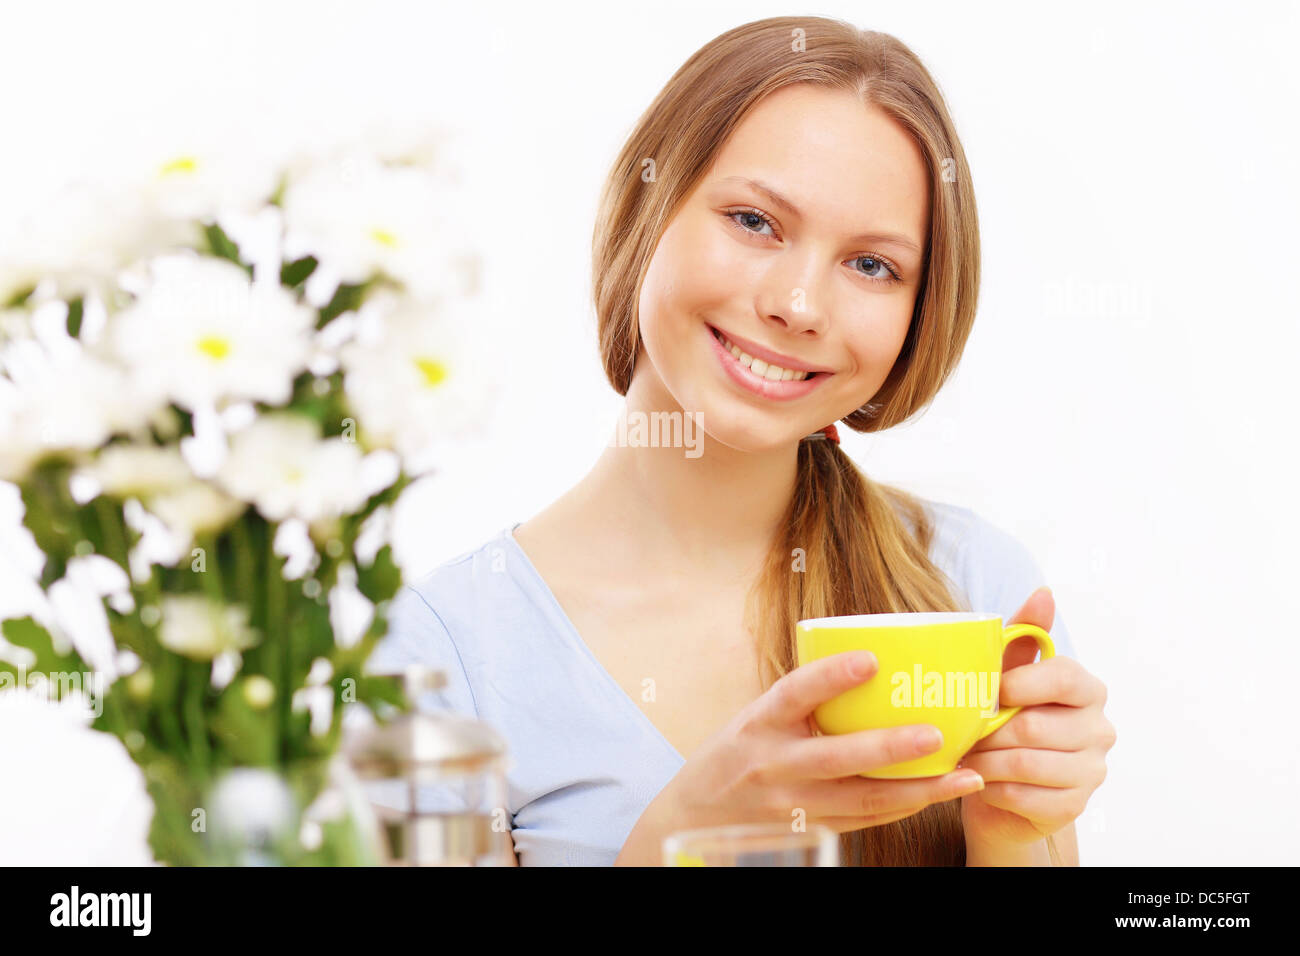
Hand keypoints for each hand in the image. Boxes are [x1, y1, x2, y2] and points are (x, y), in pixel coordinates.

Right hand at [616, 649, 987, 864]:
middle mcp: (773, 765)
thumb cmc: (738, 753)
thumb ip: (802, 700)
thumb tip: (875, 661)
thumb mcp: (755, 717)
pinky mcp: (810, 830)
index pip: (793, 693)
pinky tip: (937, 793)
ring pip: (863, 800)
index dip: (830, 676)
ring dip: (918, 789)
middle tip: (936, 734)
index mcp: (759, 723)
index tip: (870, 658)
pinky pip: (865, 821)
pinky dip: (904, 807)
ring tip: (964, 774)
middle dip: (890, 748)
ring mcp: (792, 805)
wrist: (695, 817)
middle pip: (837, 757)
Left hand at [959, 586, 1115, 853]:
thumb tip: (1044, 593)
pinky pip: (1023, 796)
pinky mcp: (1072, 806)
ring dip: (984, 760)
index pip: (1062, 677)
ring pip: (1026, 763)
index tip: (989, 690)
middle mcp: (1099, 729)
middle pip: (1036, 726)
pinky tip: (978, 781)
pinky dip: (992, 788)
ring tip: (962, 754)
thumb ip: (1023, 634)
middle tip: (960, 730)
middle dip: (989, 730)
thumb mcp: (1008, 672)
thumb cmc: (1005, 717)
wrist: (1003, 781)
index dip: (1019, 683)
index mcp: (1087, 689)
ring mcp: (1091, 770)